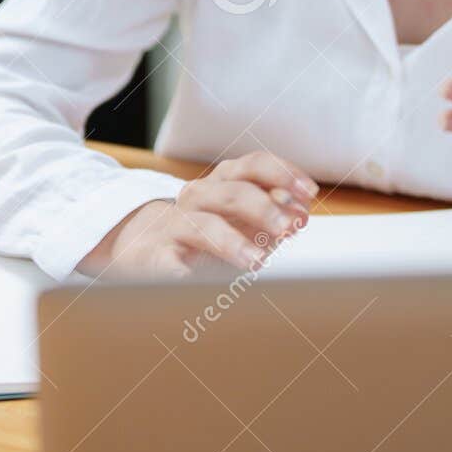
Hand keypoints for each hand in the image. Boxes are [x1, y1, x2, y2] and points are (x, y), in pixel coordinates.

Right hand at [76, 150, 319, 277]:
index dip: (284, 175)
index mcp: (223, 181)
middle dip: (265, 209)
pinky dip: (186, 273)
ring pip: (205, 225)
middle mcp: (199, 196)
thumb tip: (301, 212)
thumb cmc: (206, 233)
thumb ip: (273, 212)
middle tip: (290, 227)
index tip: (309, 194)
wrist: (142, 246)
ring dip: (233, 242)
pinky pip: (170, 263)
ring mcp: (175, 225)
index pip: (255, 165)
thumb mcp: (242, 218)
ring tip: (258, 261)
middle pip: (234, 192)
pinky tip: (202, 286)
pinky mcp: (156, 256)